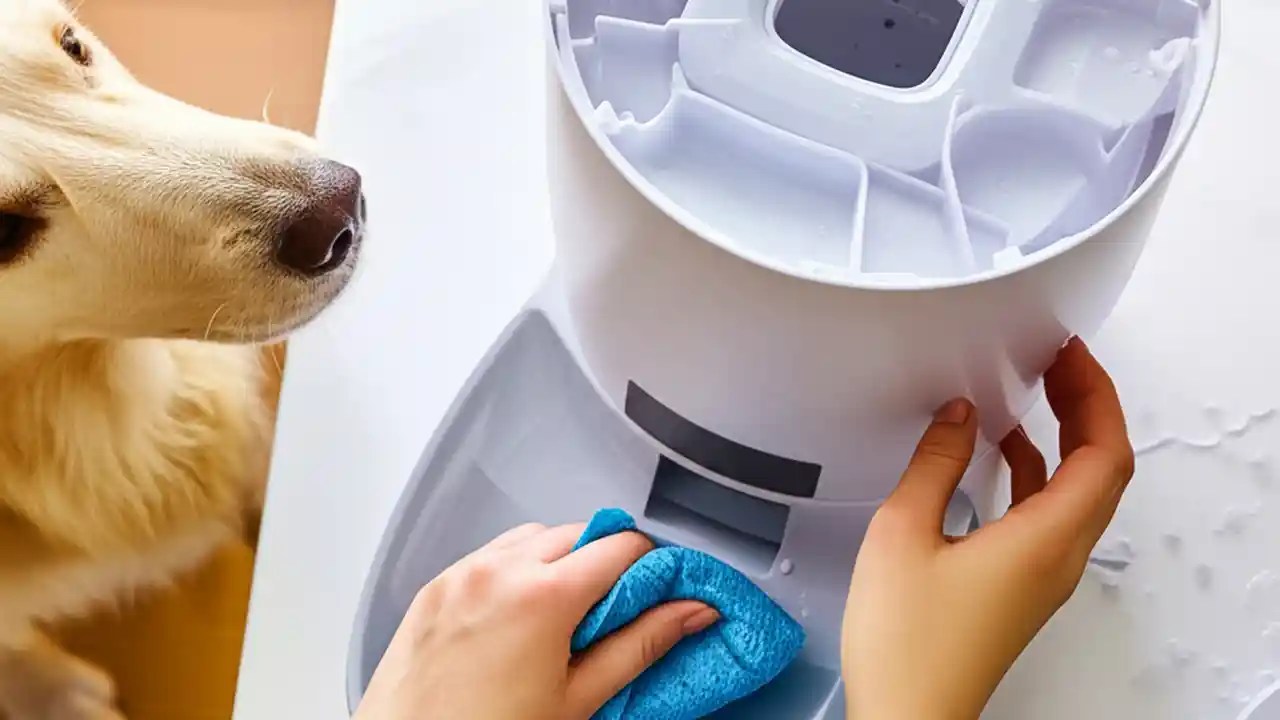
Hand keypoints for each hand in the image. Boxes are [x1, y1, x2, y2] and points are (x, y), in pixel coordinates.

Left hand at [354, 522, 718, 719]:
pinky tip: (519, 615)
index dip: (651, 566)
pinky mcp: (433, 586)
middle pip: (579, 532)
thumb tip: (691, 613)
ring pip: (532, 537)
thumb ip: (640, 646)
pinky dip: (514, 569)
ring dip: (558, 559)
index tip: (660, 590)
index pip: (622, 546)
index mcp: (542, 596)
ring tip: (563, 616)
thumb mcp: (579, 699)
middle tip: (615, 610)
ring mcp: (460, 574)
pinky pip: (488, 555)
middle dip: (604, 562)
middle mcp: (498, 570)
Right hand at [842, 338, 1134, 719]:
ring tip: (1035, 395)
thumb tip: (957, 417)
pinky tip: (1003, 453)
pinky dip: (1039, 472)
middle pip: (1103, 470)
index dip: (1095, 396)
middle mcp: (1058, 558)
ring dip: (1067, 439)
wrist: (908, 714)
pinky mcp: (1022, 587)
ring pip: (1080, 493)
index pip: (1104, 454)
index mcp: (1044, 541)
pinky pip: (1051, 515)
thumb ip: (934, 464)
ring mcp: (1044, 575)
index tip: (1070, 356)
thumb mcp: (903, 533)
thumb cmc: (906, 643)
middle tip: (1058, 364)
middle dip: (1088, 407)